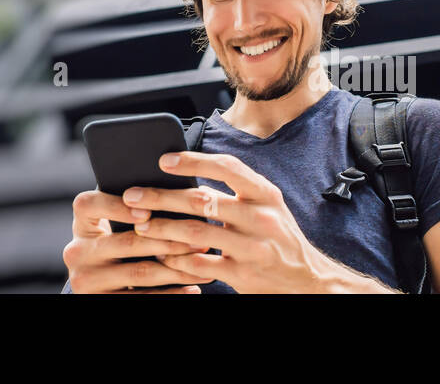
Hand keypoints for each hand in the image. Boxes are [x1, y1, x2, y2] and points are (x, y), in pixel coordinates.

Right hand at [62, 190, 215, 292]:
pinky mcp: (99, 300)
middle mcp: (77, 251)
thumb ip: (133, 208)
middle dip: (170, 240)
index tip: (147, 212)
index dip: (117, 207)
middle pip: (127, 243)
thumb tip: (178, 192)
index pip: (89, 205)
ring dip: (177, 268)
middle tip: (200, 239)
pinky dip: (171, 293)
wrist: (98, 283)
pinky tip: (192, 287)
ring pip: (140, 272)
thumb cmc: (117, 243)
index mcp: (82, 224)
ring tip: (203, 261)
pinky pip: (141, 297)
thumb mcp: (113, 226)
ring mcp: (86, 279)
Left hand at [122, 151, 381, 292]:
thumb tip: (188, 176)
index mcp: (265, 194)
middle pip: (201, 200)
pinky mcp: (241, 274)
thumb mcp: (268, 207)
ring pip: (194, 233)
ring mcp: (250, 247)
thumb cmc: (280, 238)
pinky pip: (198, 264)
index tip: (164, 160)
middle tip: (133, 196)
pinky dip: (176, 260)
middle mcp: (260, 217)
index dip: (193, 161)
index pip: (226, 168)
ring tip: (140, 225)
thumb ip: (237, 191)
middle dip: (161, 197)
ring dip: (161, 228)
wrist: (306, 279)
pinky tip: (162, 256)